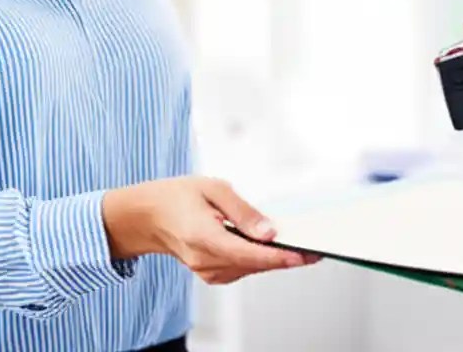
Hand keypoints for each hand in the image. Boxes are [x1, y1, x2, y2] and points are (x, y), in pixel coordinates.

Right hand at [102, 176, 315, 284]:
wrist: (147, 217)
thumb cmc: (176, 197)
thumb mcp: (212, 188)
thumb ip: (243, 210)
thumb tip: (270, 231)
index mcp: (202, 237)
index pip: (247, 254)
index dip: (278, 257)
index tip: (303, 256)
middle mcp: (204, 260)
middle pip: (254, 264)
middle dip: (286, 257)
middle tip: (315, 249)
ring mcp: (207, 271)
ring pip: (251, 268)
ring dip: (274, 258)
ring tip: (299, 245)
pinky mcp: (211, 274)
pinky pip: (242, 268)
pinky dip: (258, 259)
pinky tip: (270, 247)